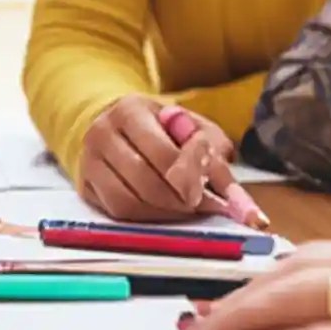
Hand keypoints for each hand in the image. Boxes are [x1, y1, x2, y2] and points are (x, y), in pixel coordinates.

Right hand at [79, 95, 232, 221]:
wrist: (116, 125)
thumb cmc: (162, 128)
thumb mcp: (192, 129)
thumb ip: (216, 157)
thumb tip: (244, 207)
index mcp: (130, 110)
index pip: (164, 154)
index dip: (192, 180)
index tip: (213, 196)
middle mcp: (102, 133)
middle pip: (146, 181)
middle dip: (180, 201)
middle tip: (201, 207)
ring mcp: (89, 161)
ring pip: (129, 201)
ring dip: (164, 213)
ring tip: (184, 210)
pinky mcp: (85, 185)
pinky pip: (117, 212)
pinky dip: (145, 219)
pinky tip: (162, 212)